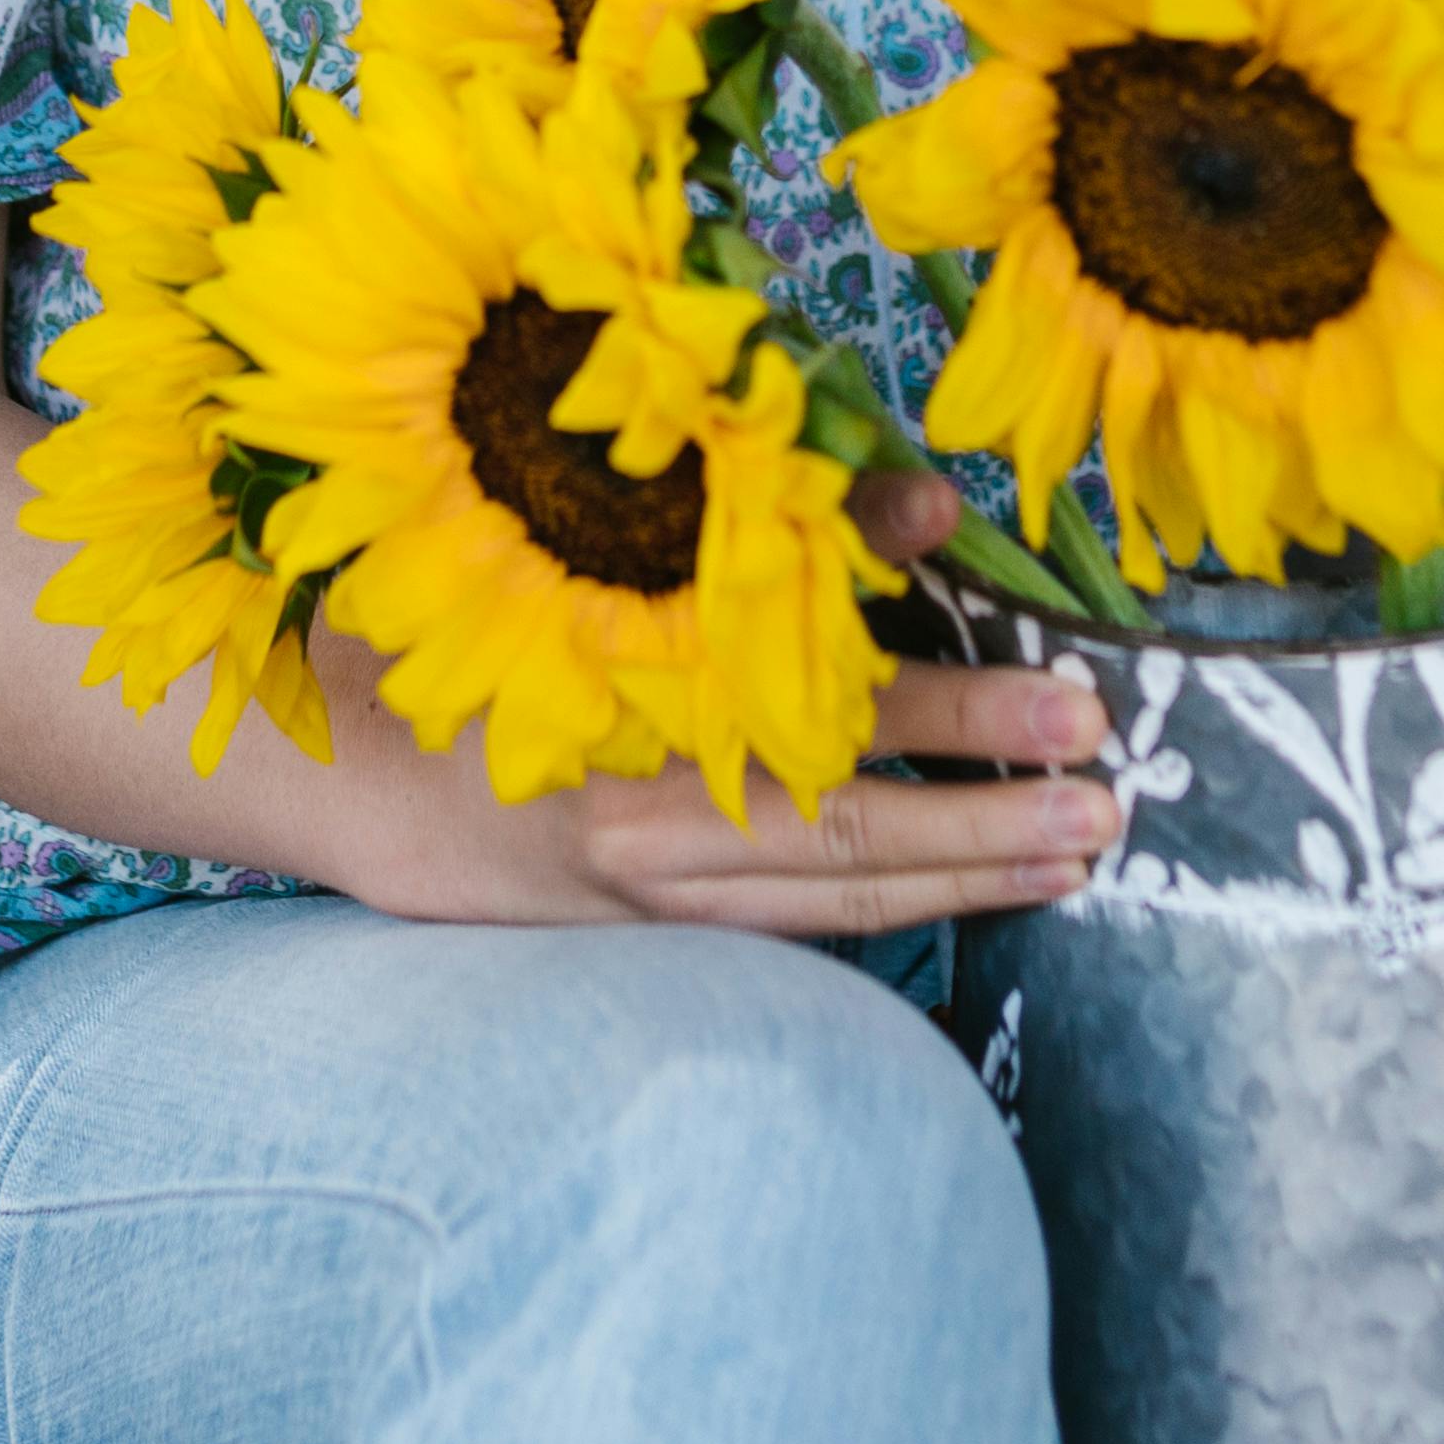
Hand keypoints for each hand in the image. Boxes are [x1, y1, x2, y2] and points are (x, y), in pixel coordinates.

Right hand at [332, 468, 1117, 933]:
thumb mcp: (595, 542)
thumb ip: (767, 519)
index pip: (828, 717)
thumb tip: (923, 508)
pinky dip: (884, 913)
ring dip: (965, 875)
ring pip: (829, 897)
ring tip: (1075, 851)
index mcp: (636, 707)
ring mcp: (641, 897)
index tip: (1066, 700)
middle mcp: (646, 821)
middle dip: (987, 813)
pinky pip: (783, 932)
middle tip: (1106, 789)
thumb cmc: (469, 622)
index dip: (956, 711)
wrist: (337, 763)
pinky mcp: (639, 934)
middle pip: (847, 829)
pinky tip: (971, 896)